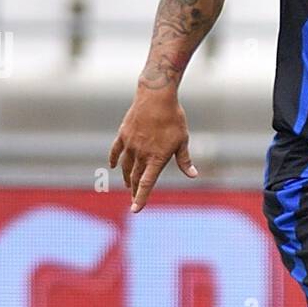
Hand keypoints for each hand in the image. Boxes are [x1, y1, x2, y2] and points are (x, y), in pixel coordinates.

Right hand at [109, 88, 196, 212]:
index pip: (147, 183)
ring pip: (126, 167)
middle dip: (135, 191)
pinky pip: (116, 151)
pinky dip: (115, 160)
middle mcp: (141, 154)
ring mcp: (130, 145)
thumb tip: (193, 175)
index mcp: (156, 158)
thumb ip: (184, 160)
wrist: (156, 96)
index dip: (141, 197)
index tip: (135, 209)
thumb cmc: (174, 118)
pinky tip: (114, 166)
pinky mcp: (123, 134)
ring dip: (127, 178)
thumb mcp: (183, 140)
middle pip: (136, 178)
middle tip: (134, 199)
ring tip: (128, 184)